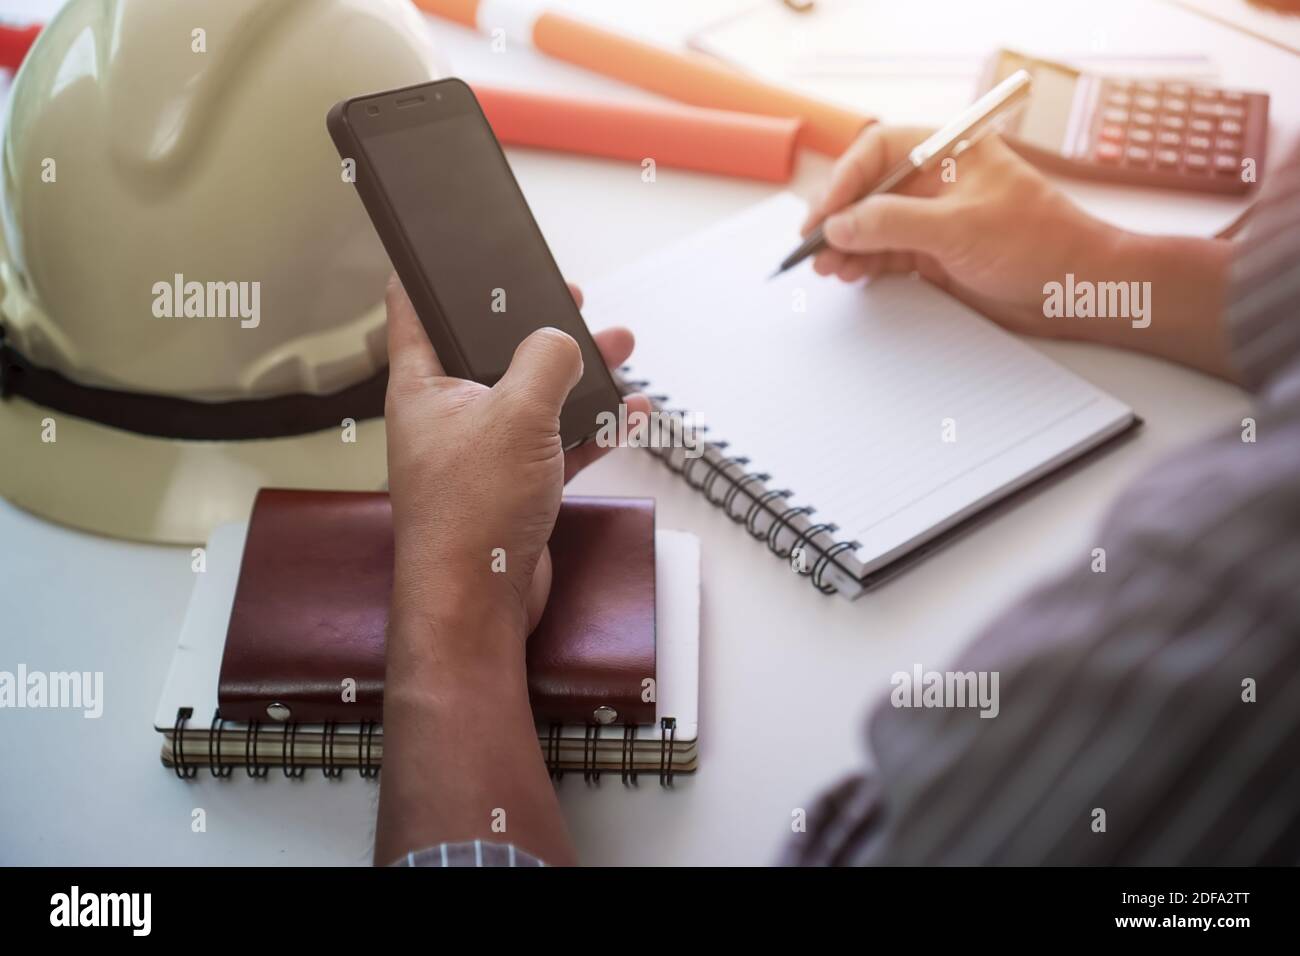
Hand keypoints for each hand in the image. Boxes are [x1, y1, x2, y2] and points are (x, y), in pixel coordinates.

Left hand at [383, 276, 651, 656]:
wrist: (479, 603)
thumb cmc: (470, 517)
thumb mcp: (516, 415)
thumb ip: (545, 362)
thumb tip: (562, 341)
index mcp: (423, 387)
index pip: (412, 311)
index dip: (430, 275)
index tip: (446, 249)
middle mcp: (448, 415)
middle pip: (491, 350)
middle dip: (536, 326)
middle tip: (569, 301)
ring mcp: (482, 452)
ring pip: (533, 396)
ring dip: (576, 376)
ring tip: (617, 348)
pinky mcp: (514, 485)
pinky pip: (557, 443)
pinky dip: (591, 427)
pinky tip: (627, 413)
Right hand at [803, 125, 1123, 337]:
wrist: (1077, 289)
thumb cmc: (1039, 242)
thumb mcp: (959, 228)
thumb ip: (893, 224)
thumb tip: (840, 225)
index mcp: (948, 151)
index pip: (878, 150)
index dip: (845, 180)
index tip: (826, 214)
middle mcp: (936, 180)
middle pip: (868, 190)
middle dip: (839, 218)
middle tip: (813, 245)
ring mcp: (933, 217)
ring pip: (872, 225)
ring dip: (846, 245)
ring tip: (827, 268)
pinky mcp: (934, 253)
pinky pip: (885, 252)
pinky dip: (863, 263)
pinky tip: (848, 273)